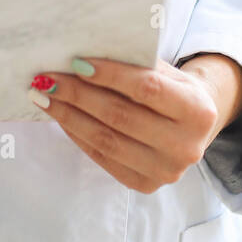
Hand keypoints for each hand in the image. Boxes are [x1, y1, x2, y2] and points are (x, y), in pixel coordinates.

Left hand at [28, 54, 241, 193]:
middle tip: (48, 78)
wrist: (196, 124)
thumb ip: (135, 63)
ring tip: (44, 96)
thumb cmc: (174, 87)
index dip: (110, 75)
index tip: (76, 61)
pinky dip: (77, 134)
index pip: (146, 88)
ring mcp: (165, 171)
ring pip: (106, 140)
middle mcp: (185, 146)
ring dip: (69, 116)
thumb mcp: (166, 70)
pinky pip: (103, 158)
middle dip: (78, 95)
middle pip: (120, 116)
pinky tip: (60, 117)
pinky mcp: (145, 185)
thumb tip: (81, 57)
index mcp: (197, 110)